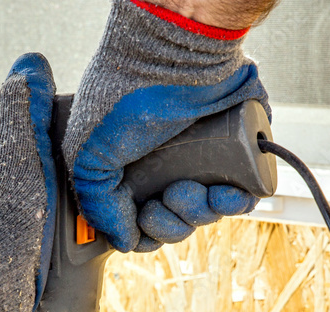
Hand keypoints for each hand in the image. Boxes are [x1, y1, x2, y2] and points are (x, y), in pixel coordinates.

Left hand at [0, 53, 57, 311]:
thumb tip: (30, 65)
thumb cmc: (2, 217)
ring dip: (43, 198)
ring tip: (57, 212)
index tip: (57, 155)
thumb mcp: (20, 150)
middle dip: (43, 170)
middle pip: (19, 158)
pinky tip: (47, 232)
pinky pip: (18, 217)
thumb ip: (24, 106)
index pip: (12, 126)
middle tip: (59, 186)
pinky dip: (34, 222)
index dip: (42, 137)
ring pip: (21, 189)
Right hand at [63, 0, 270, 252]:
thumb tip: (123, 240)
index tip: (142, 220)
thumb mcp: (89, 154)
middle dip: (170, 222)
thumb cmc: (127, 92)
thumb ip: (96, 202)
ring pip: (204, 215)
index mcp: (128, 171)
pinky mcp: (234, 154)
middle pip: (172, 224)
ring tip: (195, 187)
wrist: (180, 51)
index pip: (137, 223)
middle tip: (168, 196)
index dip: (141, 232)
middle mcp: (164, 169)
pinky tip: (228, 193)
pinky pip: (239, 197)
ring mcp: (200, 163)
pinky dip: (235, 203)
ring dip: (199, 212)